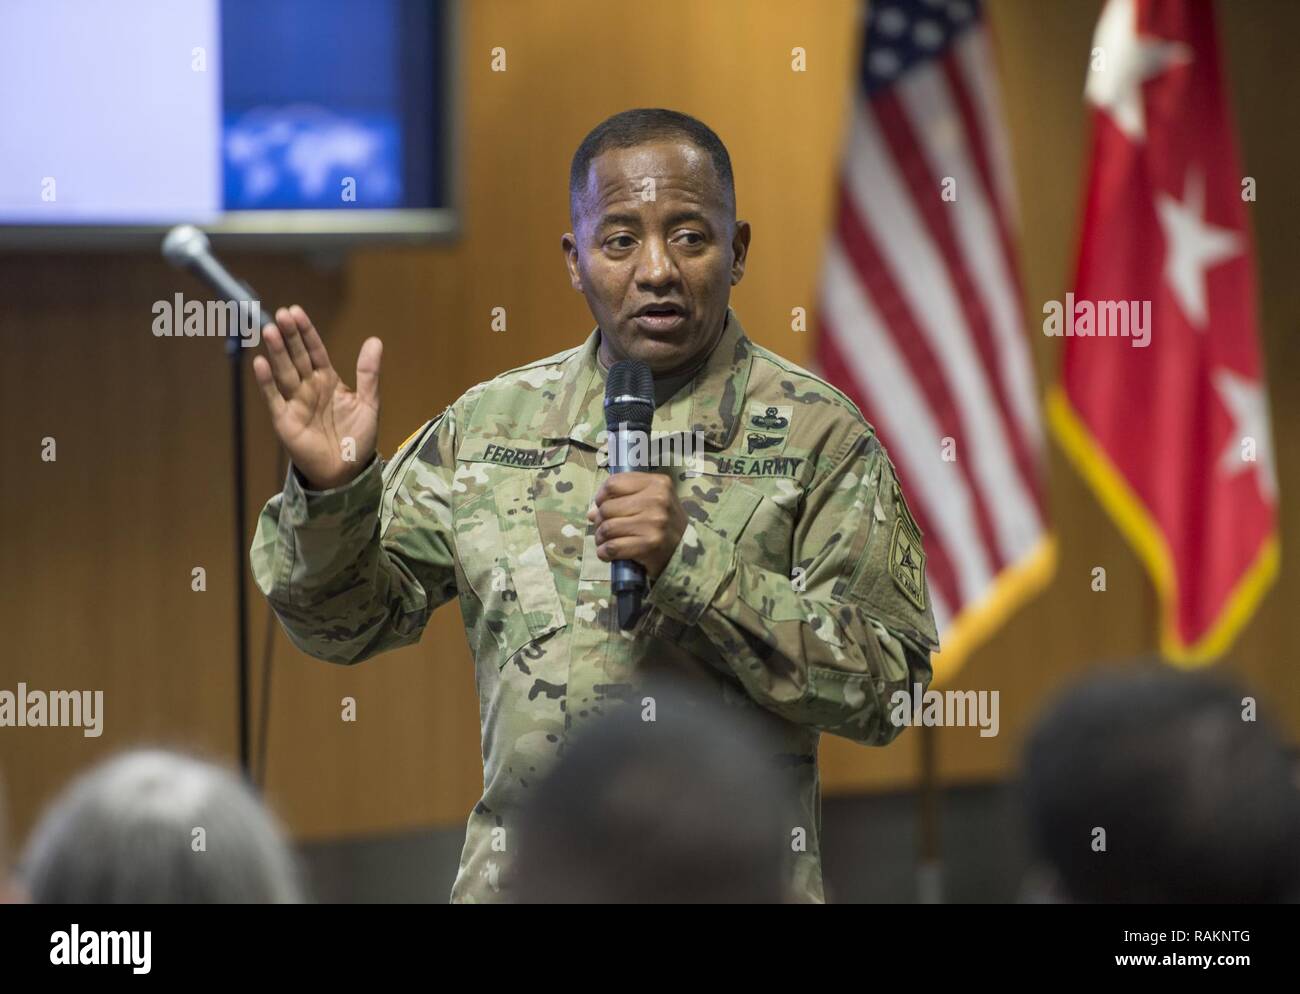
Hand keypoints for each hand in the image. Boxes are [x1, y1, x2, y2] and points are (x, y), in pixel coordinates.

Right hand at [252, 305, 381, 490]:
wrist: (347, 471)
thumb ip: (369, 373)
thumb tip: (375, 340)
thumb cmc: (357, 438)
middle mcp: (309, 388)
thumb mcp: (368, 403)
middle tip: (281, 314)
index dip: (306, 332)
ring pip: (284, 372)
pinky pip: (274, 398)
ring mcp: (295, 402)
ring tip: (270, 330)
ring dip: (277, 352)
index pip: (315, 351)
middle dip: (290, 336)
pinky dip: (266, 382)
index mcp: (328, 381)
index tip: (296, 312)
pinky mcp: (285, 420)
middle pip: (297, 357)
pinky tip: (260, 363)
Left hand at [587, 472, 686, 579]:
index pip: (613, 483)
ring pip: (607, 528)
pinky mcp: (649, 544)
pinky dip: (604, 552)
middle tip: (605, 528)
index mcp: (658, 483)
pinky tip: (608, 553)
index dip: (601, 496)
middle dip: (600, 520)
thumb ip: (623, 499)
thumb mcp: (652, 501)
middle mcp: (657, 500)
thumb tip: (592, 512)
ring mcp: (654, 523)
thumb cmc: (664, 523)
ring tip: (606, 541)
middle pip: (607, 507)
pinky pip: (613, 547)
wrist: (687, 552)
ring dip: (601, 538)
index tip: (603, 505)